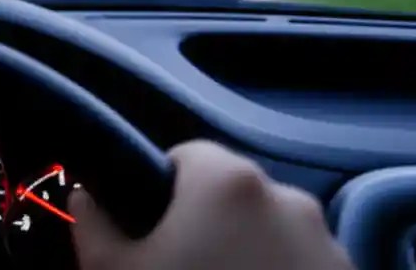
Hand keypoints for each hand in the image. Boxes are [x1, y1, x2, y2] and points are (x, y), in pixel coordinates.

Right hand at [71, 140, 352, 269]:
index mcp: (227, 182)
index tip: (148, 229)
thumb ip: (91, 225)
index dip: (159, 190)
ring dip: (248, 256)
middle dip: (206, 225)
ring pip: (272, 235)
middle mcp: (288, 201)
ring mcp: (330, 246)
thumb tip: (85, 200)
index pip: (185, 156)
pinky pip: (304, 268)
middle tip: (179, 268)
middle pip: (232, 196)